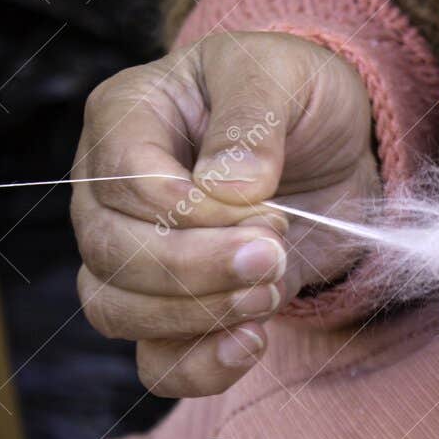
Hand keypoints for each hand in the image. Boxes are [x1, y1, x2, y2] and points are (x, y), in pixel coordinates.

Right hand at [72, 31, 379, 395]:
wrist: (330, 149)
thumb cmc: (294, 96)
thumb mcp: (284, 73)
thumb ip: (252, 118)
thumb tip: (227, 188)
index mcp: (124, 117)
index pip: (121, 181)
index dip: (190, 209)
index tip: (264, 202)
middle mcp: (108, 192)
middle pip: (110, 253)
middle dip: (197, 266)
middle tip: (273, 250)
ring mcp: (131, 255)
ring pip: (117, 311)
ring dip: (200, 314)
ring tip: (270, 287)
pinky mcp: (172, 309)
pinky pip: (155, 362)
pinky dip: (201, 365)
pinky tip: (253, 340)